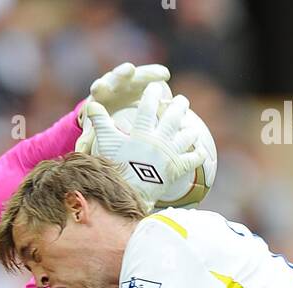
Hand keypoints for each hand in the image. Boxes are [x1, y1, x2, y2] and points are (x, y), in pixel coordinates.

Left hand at [78, 62, 171, 139]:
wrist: (110, 112)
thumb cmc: (99, 123)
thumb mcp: (94, 131)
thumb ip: (88, 139)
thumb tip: (80, 153)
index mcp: (100, 95)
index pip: (99, 89)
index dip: (100, 87)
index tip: (100, 87)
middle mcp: (114, 83)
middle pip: (117, 76)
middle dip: (122, 73)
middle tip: (128, 70)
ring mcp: (128, 80)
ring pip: (136, 74)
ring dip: (146, 72)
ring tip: (157, 73)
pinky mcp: (141, 79)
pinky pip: (149, 75)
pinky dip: (156, 73)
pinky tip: (165, 74)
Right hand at [85, 88, 202, 207]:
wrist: (127, 195)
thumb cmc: (115, 168)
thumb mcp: (106, 144)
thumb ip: (101, 122)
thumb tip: (91, 103)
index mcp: (142, 132)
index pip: (149, 106)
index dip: (153, 94)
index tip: (156, 87)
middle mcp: (159, 140)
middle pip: (174, 117)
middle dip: (179, 105)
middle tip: (182, 100)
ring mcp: (169, 154)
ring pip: (186, 136)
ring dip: (190, 130)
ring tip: (191, 126)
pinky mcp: (176, 169)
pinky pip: (192, 160)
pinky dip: (197, 155)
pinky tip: (201, 151)